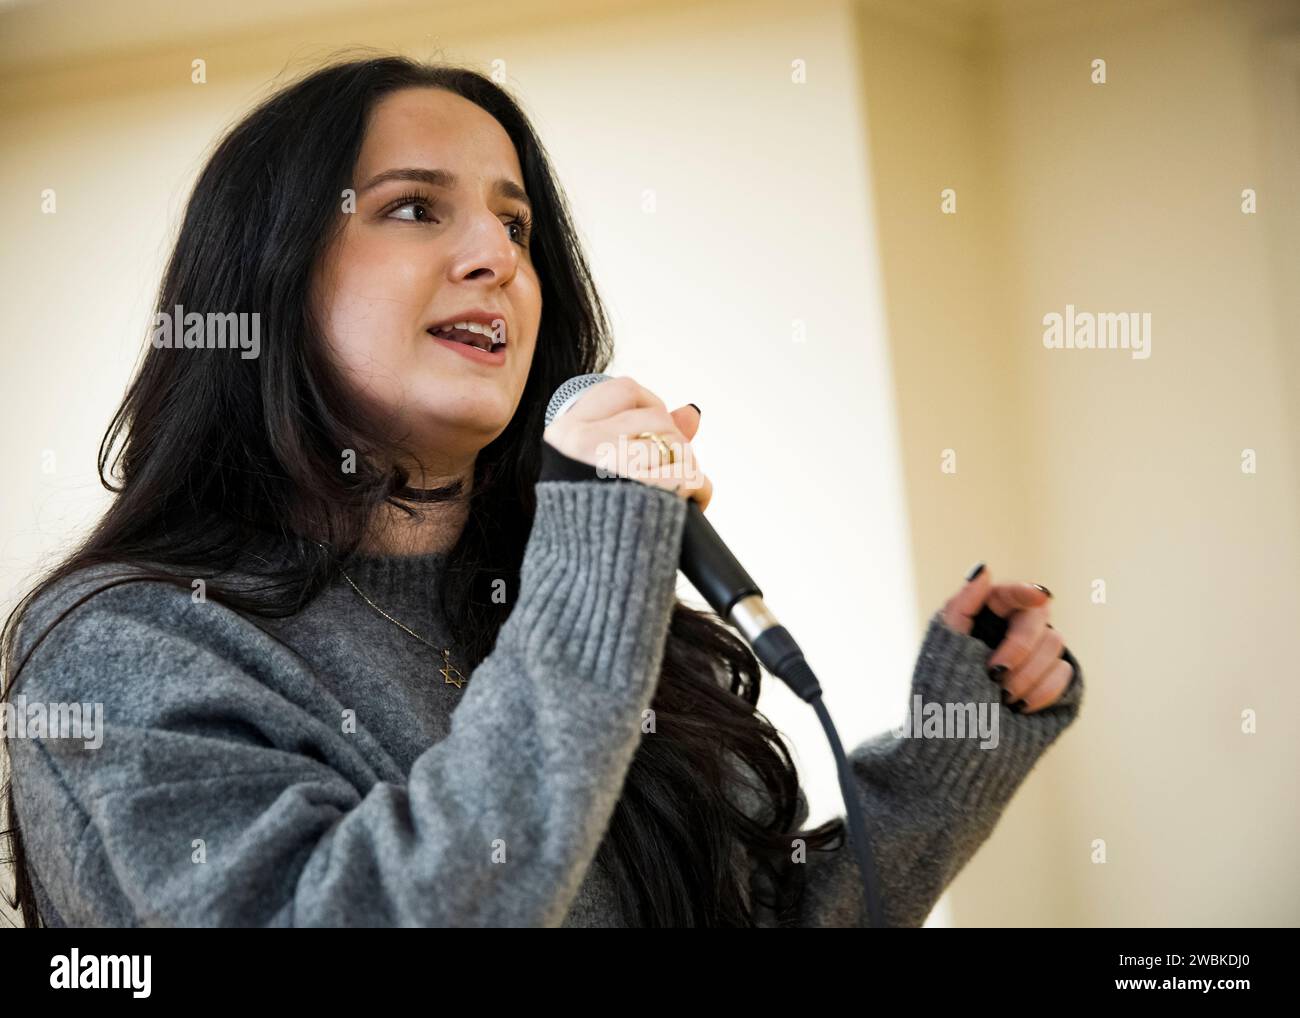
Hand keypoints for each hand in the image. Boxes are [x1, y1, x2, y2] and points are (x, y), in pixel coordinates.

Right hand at [542, 375, 711, 509]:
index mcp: (565, 434)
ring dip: (687, 470)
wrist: (581, 578)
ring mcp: (614, 465)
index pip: (624, 390)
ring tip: (672, 494)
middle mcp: (585, 444)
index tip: (654, 431)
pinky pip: (690, 474)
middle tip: (664, 475)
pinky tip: (688, 505)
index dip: (651, 406)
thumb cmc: (592, 525)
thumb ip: (644, 436)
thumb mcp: (598, 471)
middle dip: (673, 445)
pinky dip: (698, 491)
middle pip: (658, 419)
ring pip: (678, 445)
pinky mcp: (645, 488)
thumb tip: (692, 411)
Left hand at [941, 564, 1073, 713]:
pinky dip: (1042, 693)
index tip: (1038, 598)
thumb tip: (984, 568)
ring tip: (1000, 698)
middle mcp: (1012, 635)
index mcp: (982, 622)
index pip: (1009, 593)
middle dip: (1019, 645)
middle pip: (1038, 616)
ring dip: (1026, 674)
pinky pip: (1065, 673)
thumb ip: (962, 605)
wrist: (960, 748)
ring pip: (1055, 643)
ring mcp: (1035, 660)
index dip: (1024, 592)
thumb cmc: (943, 699)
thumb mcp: (944, 647)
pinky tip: (1019, 708)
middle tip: (994, 674)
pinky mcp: (1054, 685)